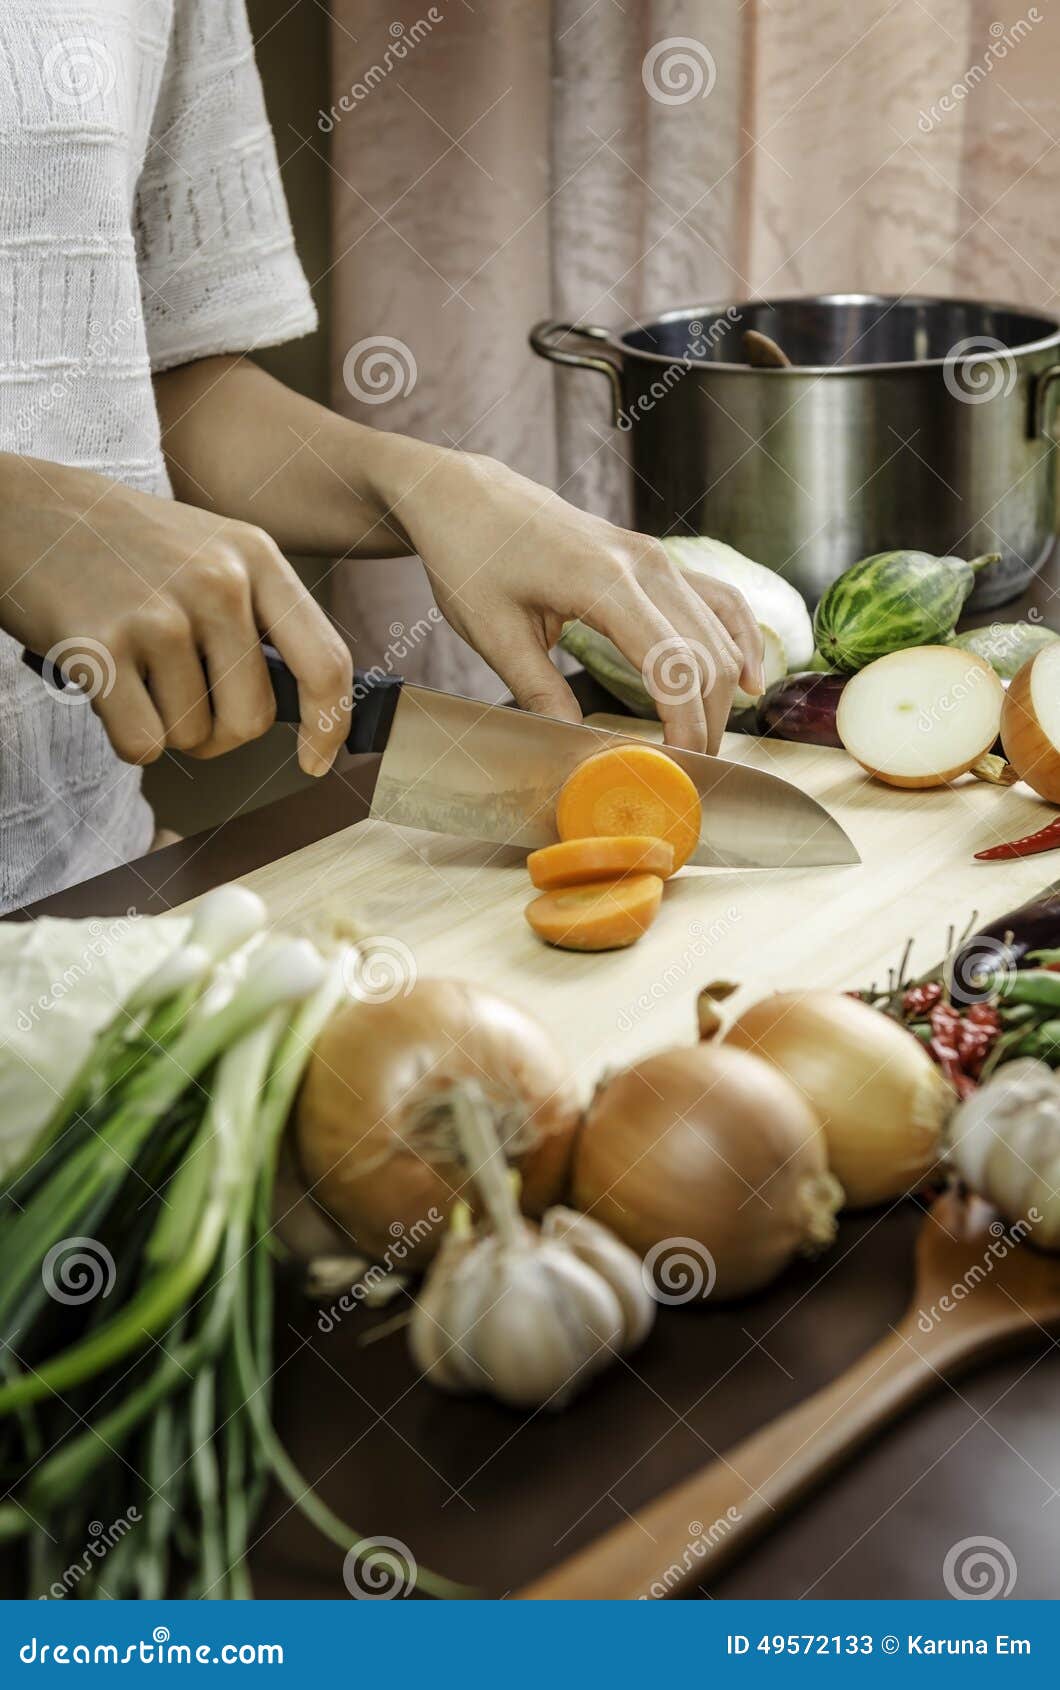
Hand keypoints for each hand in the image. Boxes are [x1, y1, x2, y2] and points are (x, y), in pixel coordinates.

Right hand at [0, 453, 351, 772]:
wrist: (22, 511)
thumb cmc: (121, 547)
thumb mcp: (208, 552)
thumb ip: (258, 617)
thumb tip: (304, 709)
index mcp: (256, 557)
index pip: (326, 661)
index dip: (329, 726)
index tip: (317, 762)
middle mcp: (218, 582)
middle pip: (253, 719)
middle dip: (220, 736)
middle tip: (181, 706)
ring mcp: (160, 614)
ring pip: (193, 736)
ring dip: (163, 726)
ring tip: (133, 672)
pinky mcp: (103, 648)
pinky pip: (143, 743)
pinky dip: (126, 737)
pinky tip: (107, 689)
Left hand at [390, 450, 765, 752]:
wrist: (466, 494)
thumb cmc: (471, 557)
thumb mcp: (493, 633)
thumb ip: (540, 692)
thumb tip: (577, 749)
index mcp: (604, 583)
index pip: (672, 668)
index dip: (685, 726)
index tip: (679, 770)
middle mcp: (645, 565)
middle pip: (706, 656)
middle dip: (706, 721)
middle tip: (688, 773)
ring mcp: (657, 558)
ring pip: (719, 633)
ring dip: (722, 692)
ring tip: (707, 743)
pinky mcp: (656, 559)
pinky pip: (717, 600)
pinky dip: (738, 641)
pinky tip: (747, 681)